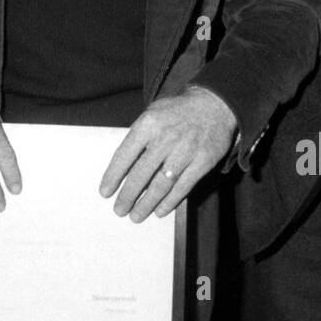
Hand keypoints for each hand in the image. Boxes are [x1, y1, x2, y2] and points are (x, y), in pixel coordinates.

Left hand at [99, 87, 235, 221]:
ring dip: (146, 204)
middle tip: (119, 210)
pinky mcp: (203, 161)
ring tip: (136, 216)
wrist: (214, 104)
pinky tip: (160, 211)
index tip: (105, 192)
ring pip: (161, 185)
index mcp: (148, 124)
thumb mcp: (153, 113)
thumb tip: (121, 167)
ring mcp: (185, 150)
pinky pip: (182, 187)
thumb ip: (138, 137)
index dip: (113, 176)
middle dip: (127, 196)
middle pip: (141, 174)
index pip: (124, 155)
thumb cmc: (177, 112)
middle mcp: (165, 138)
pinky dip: (170, 202)